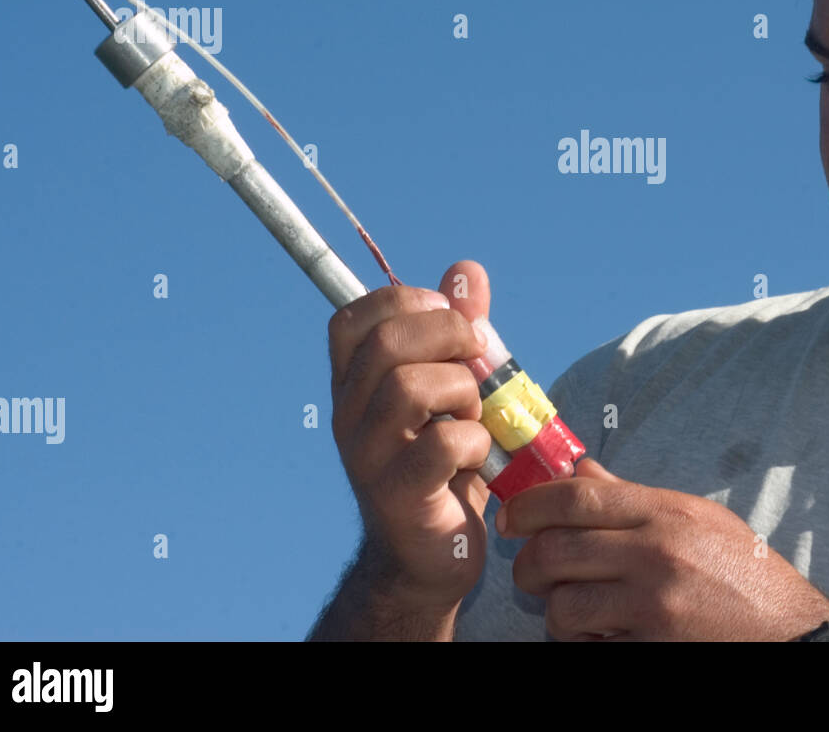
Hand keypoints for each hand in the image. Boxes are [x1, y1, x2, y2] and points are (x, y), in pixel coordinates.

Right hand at [326, 259, 495, 612]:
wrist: (431, 557)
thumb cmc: (445, 466)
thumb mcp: (454, 391)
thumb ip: (458, 332)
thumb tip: (466, 271)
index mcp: (354, 384)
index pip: (352, 318)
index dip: (404, 301)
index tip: (446, 316)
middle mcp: (349, 416)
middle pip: (384, 344)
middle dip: (446, 333)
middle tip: (478, 354)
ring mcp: (368, 458)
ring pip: (408, 389)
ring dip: (462, 389)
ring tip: (475, 412)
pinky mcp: (398, 496)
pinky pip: (442, 446)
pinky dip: (476, 442)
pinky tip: (480, 456)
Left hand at [497, 458, 828, 639]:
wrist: (792, 632)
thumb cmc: (743, 573)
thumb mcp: (697, 519)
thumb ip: (634, 498)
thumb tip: (580, 471)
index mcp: (665, 512)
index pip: (576, 497)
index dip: (530, 505)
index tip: (511, 517)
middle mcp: (656, 553)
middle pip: (556, 549)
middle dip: (529, 564)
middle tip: (531, 571)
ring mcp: (653, 605)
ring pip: (562, 604)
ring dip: (554, 610)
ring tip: (570, 609)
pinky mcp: (652, 646)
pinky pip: (588, 645)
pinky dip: (581, 642)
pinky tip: (598, 635)